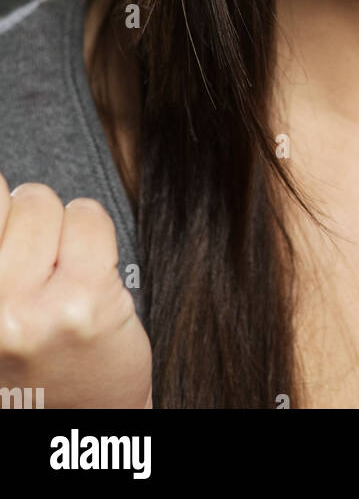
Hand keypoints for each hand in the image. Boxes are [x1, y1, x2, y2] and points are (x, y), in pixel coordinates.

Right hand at [0, 173, 151, 408]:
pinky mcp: (82, 302)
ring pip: (49, 205)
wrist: (85, 423)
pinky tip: (93, 272)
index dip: (2, 207)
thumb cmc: (36, 367)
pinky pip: (89, 219)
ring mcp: (31, 308)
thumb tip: (1, 188)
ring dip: (64, 228)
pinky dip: (95, 232)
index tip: (12, 225)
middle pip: (13, 199)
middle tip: (40, 262)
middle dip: (32, 218)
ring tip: (64, 272)